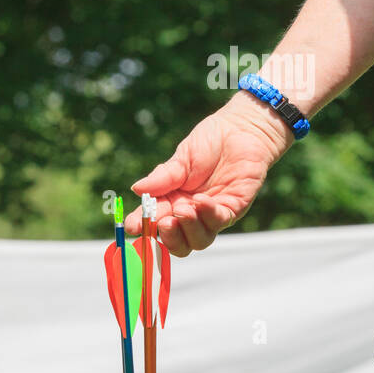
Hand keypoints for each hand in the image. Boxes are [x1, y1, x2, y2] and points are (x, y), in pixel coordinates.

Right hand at [124, 93, 291, 254]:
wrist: (239, 130)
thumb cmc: (209, 143)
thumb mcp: (180, 160)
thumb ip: (162, 178)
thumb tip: (137, 190)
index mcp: (173, 202)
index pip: (155, 223)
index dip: (143, 228)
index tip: (134, 226)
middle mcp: (191, 213)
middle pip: (178, 242)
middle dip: (168, 237)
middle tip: (163, 222)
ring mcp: (212, 214)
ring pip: (199, 240)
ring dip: (188, 229)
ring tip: (183, 209)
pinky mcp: (233, 208)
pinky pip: (219, 221)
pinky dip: (208, 214)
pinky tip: (201, 200)